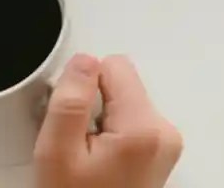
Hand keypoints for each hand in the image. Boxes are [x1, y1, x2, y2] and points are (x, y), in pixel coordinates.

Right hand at [36, 55, 182, 187]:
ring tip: (90, 157)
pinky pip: (131, 121)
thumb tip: (84, 60)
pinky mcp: (160, 151)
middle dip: (94, 105)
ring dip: (102, 122)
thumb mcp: (57, 152)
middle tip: (80, 145)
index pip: (115, 65)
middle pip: (122, 83)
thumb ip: (71, 100)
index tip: (75, 121)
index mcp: (144, 127)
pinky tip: (100, 162)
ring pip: (125, 102)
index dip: (84, 87)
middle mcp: (165, 131)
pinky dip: (112, 135)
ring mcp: (166, 143)